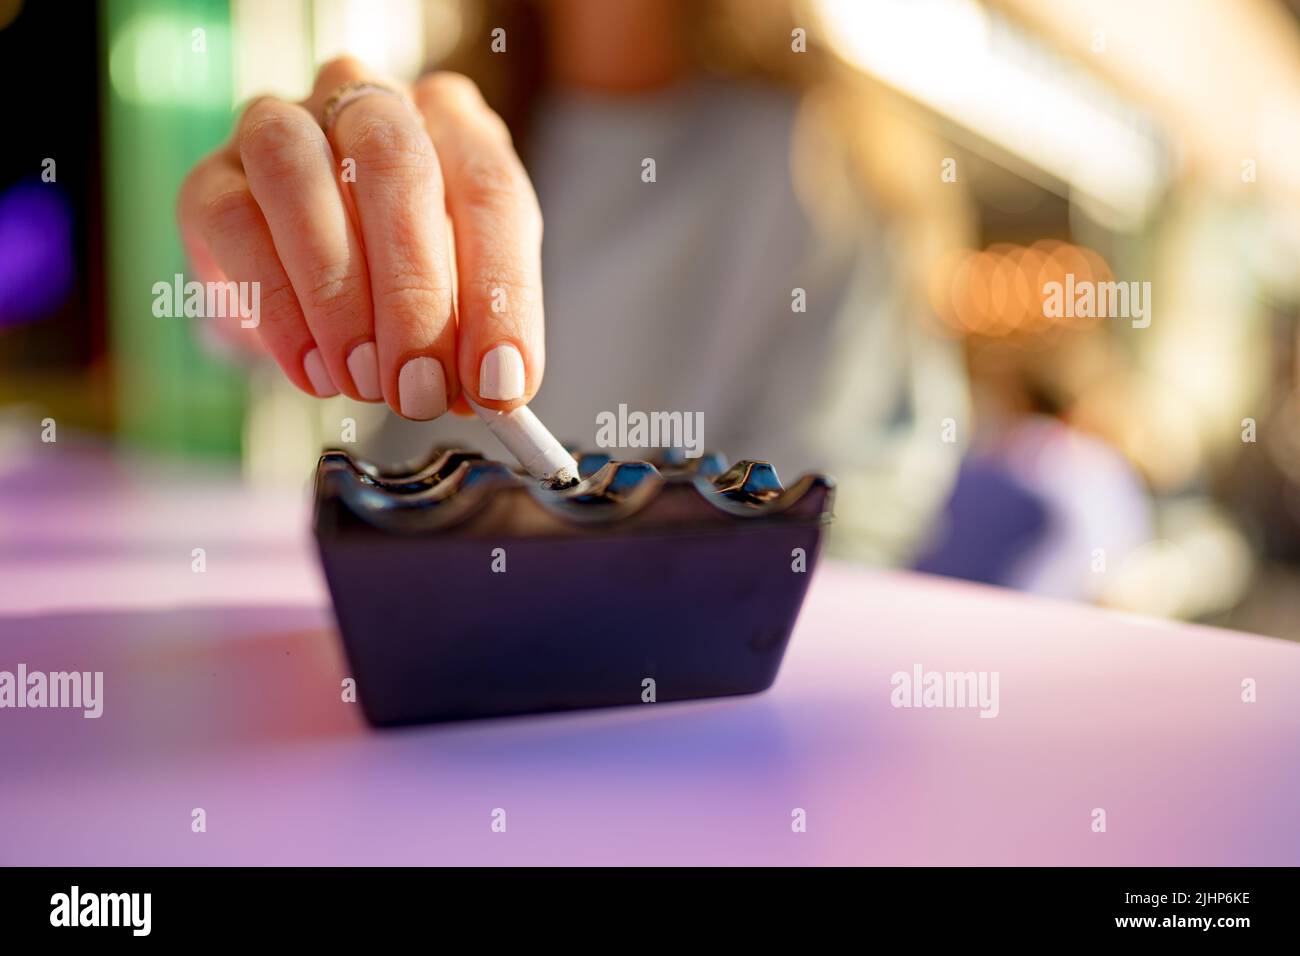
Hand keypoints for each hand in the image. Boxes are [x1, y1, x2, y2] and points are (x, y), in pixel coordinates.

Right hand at [177, 58, 544, 419]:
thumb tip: (496, 387)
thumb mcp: (455, 293)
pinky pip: (233, 223)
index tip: (500, 383)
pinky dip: (276, 306)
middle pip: (397, 168)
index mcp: (452, 122)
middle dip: (415, 295)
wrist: (298, 276)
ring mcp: (280, 125)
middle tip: (421, 389)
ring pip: (300, 178)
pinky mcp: (212, 176)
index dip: (500, 293)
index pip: (491, 191)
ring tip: (362, 381)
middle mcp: (368, 102)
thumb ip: (473, 329)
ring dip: (337, 294)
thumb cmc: (399, 274)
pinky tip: (311, 369)